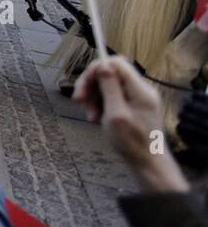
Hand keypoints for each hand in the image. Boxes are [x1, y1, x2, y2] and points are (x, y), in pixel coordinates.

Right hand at [74, 56, 188, 192]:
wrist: (148, 163)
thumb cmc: (132, 143)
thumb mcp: (116, 114)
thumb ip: (110, 88)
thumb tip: (103, 65)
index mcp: (140, 90)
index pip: (116, 63)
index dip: (96, 69)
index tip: (84, 85)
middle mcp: (141, 90)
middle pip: (110, 73)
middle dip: (91, 85)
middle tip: (78, 101)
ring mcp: (139, 98)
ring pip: (109, 86)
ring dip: (94, 98)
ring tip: (90, 116)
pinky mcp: (135, 106)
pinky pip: (114, 97)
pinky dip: (102, 105)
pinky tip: (97, 118)